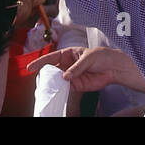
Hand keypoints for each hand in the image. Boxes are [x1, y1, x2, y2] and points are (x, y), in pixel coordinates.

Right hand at [26, 45, 144, 93]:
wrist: (113, 68)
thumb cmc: (101, 57)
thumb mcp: (88, 58)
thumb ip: (76, 67)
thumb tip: (64, 77)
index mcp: (69, 53)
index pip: (52, 57)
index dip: (40, 62)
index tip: (30, 67)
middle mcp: (67, 65)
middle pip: (52, 70)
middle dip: (45, 75)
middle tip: (38, 81)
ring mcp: (71, 76)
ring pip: (57, 80)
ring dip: (51, 84)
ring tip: (45, 87)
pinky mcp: (76, 85)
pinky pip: (65, 88)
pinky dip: (60, 90)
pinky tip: (56, 91)